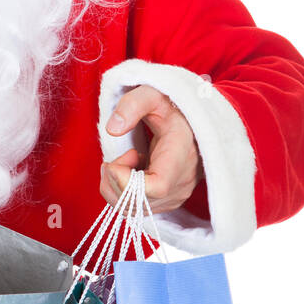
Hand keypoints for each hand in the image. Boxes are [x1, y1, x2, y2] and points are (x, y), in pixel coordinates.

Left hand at [101, 83, 203, 213]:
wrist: (191, 122)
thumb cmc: (171, 107)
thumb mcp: (152, 95)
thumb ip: (132, 105)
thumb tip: (112, 130)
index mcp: (180, 155)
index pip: (157, 186)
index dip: (127, 179)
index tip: (119, 158)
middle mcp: (181, 182)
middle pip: (137, 201)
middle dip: (114, 179)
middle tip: (119, 155)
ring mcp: (175, 196)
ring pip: (131, 209)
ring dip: (115, 185)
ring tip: (126, 160)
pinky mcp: (167, 202)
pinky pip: (134, 208)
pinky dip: (121, 191)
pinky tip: (132, 171)